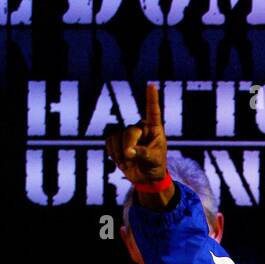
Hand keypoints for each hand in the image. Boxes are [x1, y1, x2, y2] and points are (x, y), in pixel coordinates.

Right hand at [105, 83, 172, 204]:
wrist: (146, 178)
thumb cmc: (155, 166)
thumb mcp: (153, 161)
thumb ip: (142, 154)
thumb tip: (128, 152)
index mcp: (154, 129)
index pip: (152, 111)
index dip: (151, 99)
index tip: (151, 85)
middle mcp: (140, 127)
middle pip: (129, 131)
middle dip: (128, 146)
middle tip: (129, 158)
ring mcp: (127, 133)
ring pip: (116, 136)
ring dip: (119, 152)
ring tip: (127, 163)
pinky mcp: (117, 139)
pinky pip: (109, 141)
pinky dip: (113, 153)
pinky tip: (121, 161)